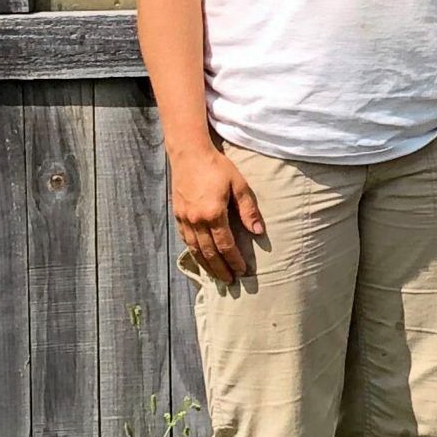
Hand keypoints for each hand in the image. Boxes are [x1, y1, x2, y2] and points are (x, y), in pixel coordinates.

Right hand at [171, 144, 263, 281]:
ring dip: (206, 265)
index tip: (242, 271)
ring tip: (216, 276)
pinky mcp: (177, 215)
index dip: (234, 260)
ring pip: (195, 249)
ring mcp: (184, 218)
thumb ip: (248, 210)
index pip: (225, 245)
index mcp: (213, 214)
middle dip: (220, 269)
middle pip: (209, 252)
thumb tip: (259, 232)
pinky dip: (194, 252)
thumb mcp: (239, 185)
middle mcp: (196, 220)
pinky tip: (201, 258)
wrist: (189, 154)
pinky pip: (186, 240)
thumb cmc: (217, 167)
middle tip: (230, 282)